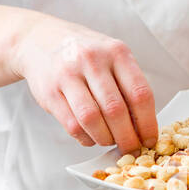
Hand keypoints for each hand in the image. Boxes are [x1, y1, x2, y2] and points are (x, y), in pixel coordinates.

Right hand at [0, 5, 156, 152]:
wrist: (39, 40)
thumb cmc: (85, 54)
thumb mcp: (111, 56)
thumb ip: (128, 85)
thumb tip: (144, 126)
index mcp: (116, 52)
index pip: (140, 94)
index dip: (147, 123)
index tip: (150, 139)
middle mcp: (92, 60)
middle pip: (116, 111)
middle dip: (127, 138)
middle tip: (131, 149)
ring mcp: (68, 75)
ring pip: (92, 120)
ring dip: (105, 139)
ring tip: (109, 141)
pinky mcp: (49, 92)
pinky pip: (72, 125)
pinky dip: (85, 138)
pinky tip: (90, 137)